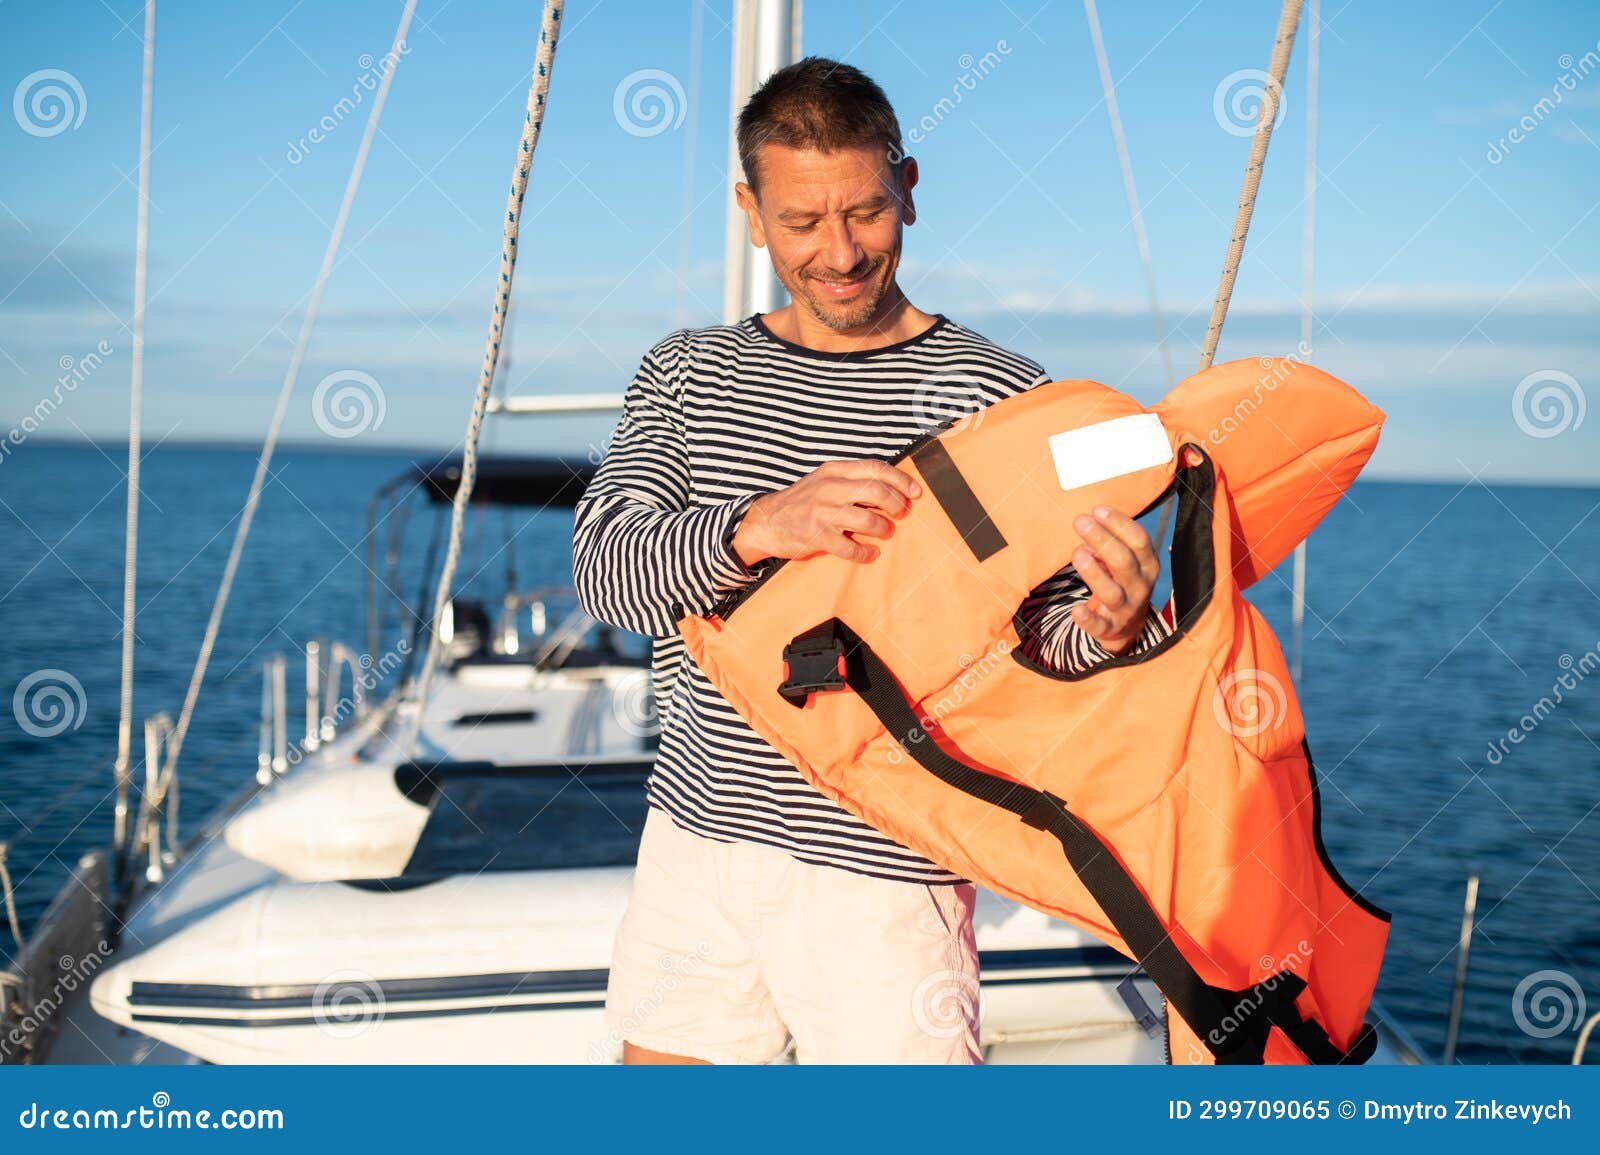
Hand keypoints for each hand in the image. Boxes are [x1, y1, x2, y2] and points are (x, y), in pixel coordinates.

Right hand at [733, 459, 920, 565]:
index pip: (875, 468)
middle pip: (877, 491)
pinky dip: (865, 552)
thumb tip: (892, 487)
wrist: (767, 521)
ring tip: (884, 532)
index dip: (901, 479)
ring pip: (868, 519)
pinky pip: (851, 547)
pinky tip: (869, 552)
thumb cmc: (803, 502)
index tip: (915, 492)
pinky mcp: (817, 536)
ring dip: (883, 528)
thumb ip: (852, 480)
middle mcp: (829, 488)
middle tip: (901, 514)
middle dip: (896, 505)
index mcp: (834, 471)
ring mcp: (823, 513)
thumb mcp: (824, 480)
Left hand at [1070, 505, 1159, 655]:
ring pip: (1112, 592)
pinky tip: (1075, 610)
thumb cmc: (1122, 581)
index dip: (1119, 523)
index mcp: (1148, 565)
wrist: (1127, 625)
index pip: (1139, 540)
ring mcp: (1126, 609)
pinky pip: (1099, 625)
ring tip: (1077, 553)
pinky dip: (1087, 619)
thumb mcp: (1125, 560)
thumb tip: (1087, 525)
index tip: (1097, 509)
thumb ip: (1110, 543)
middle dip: (1102, 539)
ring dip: (1094, 573)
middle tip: (1080, 522)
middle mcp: (1140, 586)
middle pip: (1124, 562)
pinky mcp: (1109, 628)